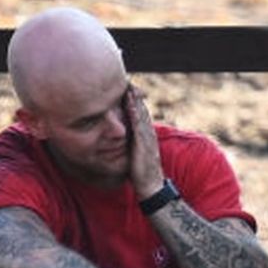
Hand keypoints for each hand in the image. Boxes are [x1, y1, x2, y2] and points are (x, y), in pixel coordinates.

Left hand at [124, 84, 165, 199]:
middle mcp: (147, 133)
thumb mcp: (132, 157)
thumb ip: (127, 148)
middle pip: (140, 109)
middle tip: (126, 79)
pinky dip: (135, 111)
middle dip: (134, 94)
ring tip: (128, 84)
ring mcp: (147, 137)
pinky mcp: (144, 143)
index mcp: (144, 135)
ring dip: (135, 98)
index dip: (133, 100)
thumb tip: (116, 143)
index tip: (125, 87)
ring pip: (140, 113)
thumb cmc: (140, 174)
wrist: (151, 187)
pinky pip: (139, 123)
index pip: (138, 113)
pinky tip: (130, 102)